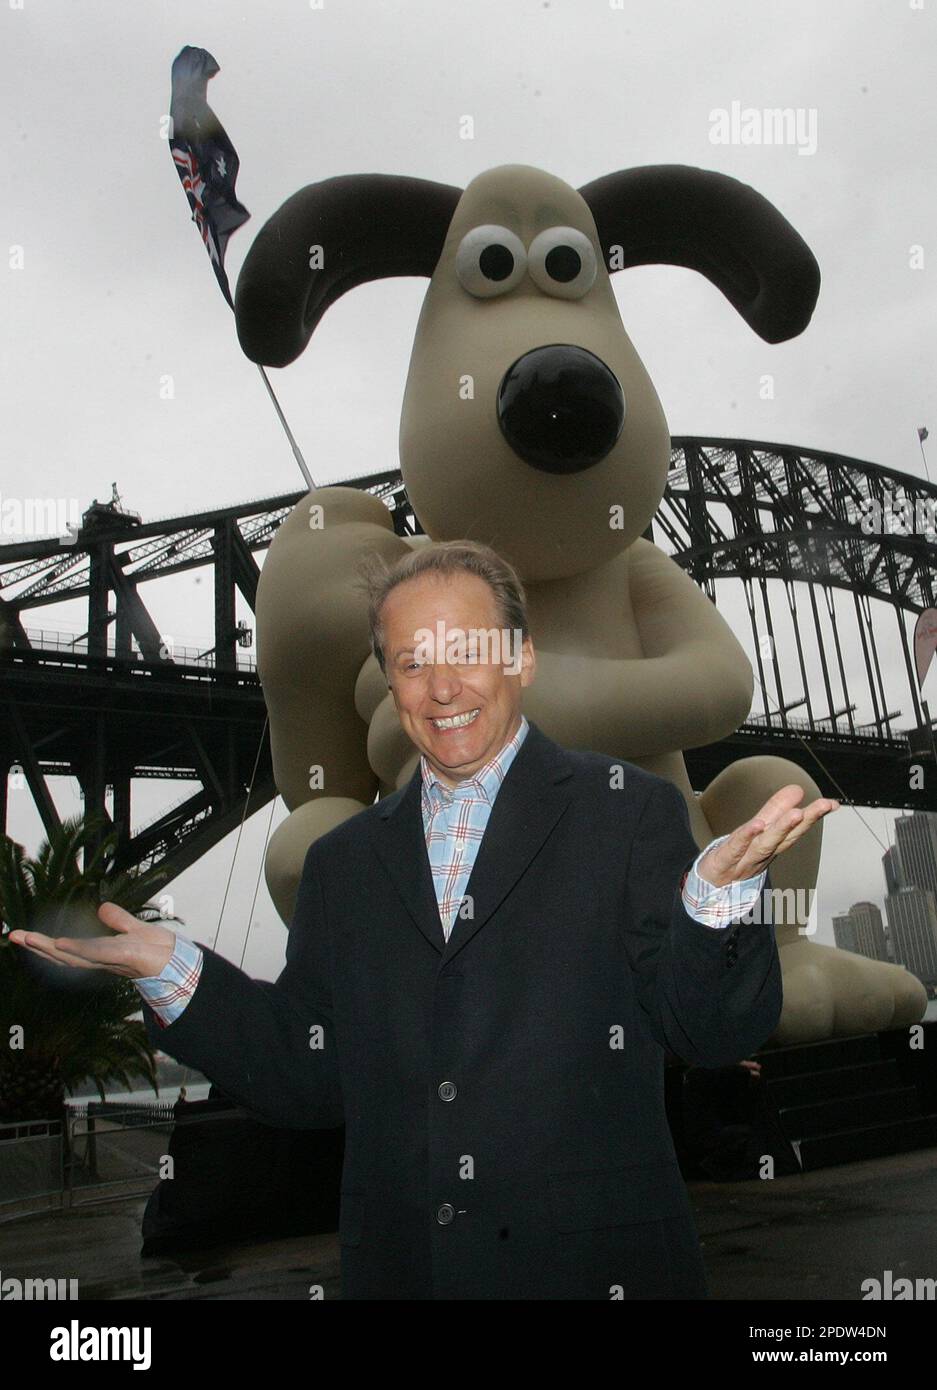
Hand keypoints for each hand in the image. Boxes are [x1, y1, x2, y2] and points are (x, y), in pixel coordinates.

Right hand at [7, 902, 175, 978]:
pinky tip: (59, 944)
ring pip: (72, 955)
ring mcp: (108, 960)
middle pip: (62, 954)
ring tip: (26, 938)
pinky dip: (76, 949)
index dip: (44, 944)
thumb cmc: (158, 950)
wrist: (179, 962)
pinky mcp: (121, 956)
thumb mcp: (134, 928)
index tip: (24, 936)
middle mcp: (100, 960)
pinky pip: (95, 953)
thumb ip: (118, 919)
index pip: (66, 949)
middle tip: (13, 936)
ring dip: (48, 947)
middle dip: (36, 946)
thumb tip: (103, 908)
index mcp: (99, 954)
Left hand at [697, 784, 840, 887]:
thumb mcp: (756, 831)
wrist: (709, 887)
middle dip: (805, 821)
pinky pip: (735, 849)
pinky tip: (756, 825)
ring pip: (765, 845)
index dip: (814, 816)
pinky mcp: (722, 862)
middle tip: (823, 805)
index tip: (833, 804)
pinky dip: (746, 838)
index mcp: (772, 845)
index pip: (795, 829)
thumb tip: (798, 788)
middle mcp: (762, 854)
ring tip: (797, 813)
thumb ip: (776, 810)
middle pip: (786, 837)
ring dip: (782, 829)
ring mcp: (743, 860)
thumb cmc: (737, 857)